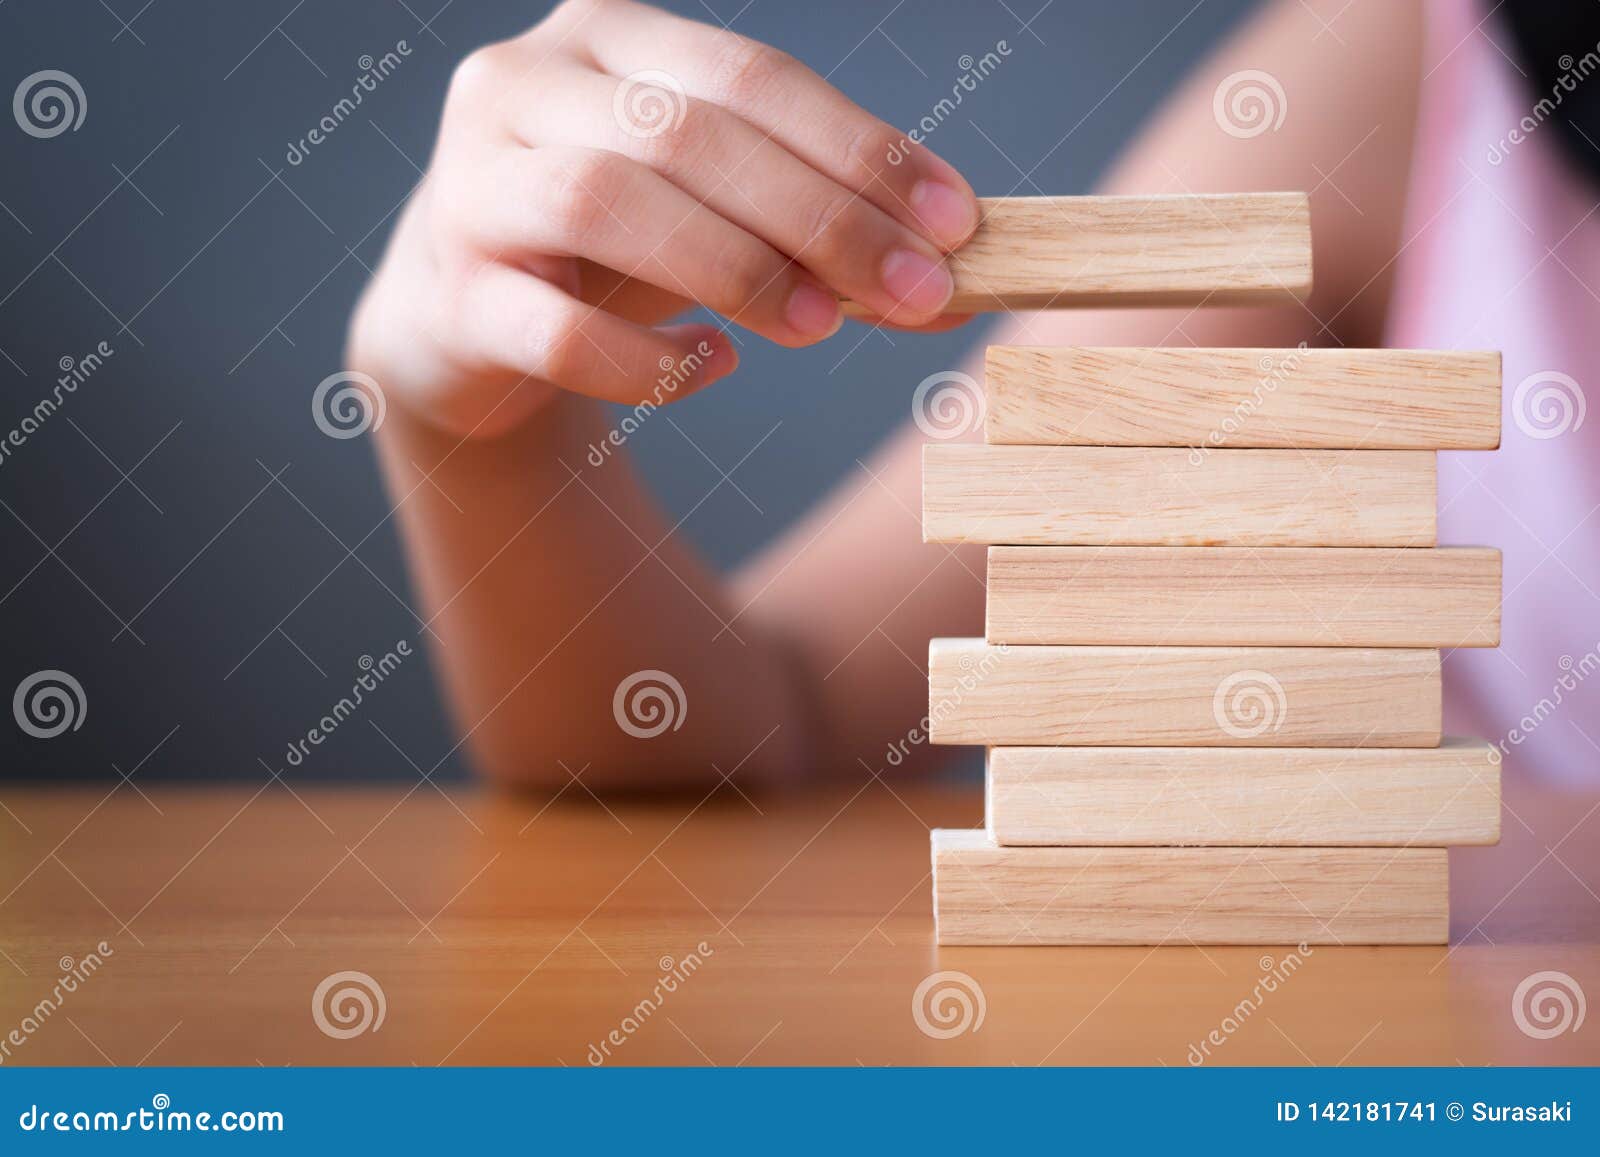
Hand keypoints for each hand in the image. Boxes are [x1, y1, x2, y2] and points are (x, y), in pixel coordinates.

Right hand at [346, 0, 979, 437]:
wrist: (465, 323)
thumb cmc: (614, 251)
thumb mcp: (716, 213)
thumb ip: (819, 231)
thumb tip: (953, 285)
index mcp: (606, 38)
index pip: (751, 76)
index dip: (861, 148)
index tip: (955, 225)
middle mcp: (523, 85)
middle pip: (687, 133)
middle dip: (820, 216)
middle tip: (913, 292)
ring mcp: (471, 187)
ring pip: (609, 204)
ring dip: (738, 270)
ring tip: (820, 326)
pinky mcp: (451, 298)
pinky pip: (556, 330)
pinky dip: (650, 360)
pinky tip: (713, 365)